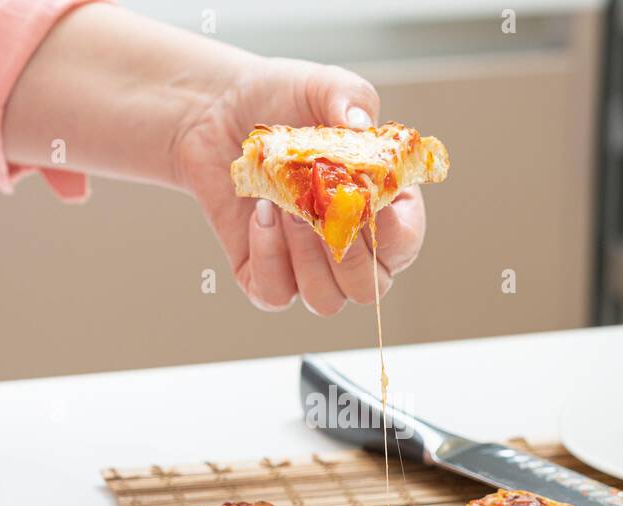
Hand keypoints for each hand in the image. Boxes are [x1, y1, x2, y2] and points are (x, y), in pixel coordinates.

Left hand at [175, 57, 427, 314]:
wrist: (218, 111)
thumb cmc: (282, 102)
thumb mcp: (323, 87)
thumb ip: (351, 99)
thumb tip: (359, 122)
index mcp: (383, 208)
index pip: (404, 245)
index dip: (394, 234)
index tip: (368, 200)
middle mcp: (351, 248)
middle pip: (369, 288)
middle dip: (345, 253)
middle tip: (320, 205)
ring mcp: (308, 269)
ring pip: (325, 301)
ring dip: (306, 257)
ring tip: (285, 205)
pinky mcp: (265, 277)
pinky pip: (275, 295)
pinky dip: (268, 258)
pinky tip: (260, 215)